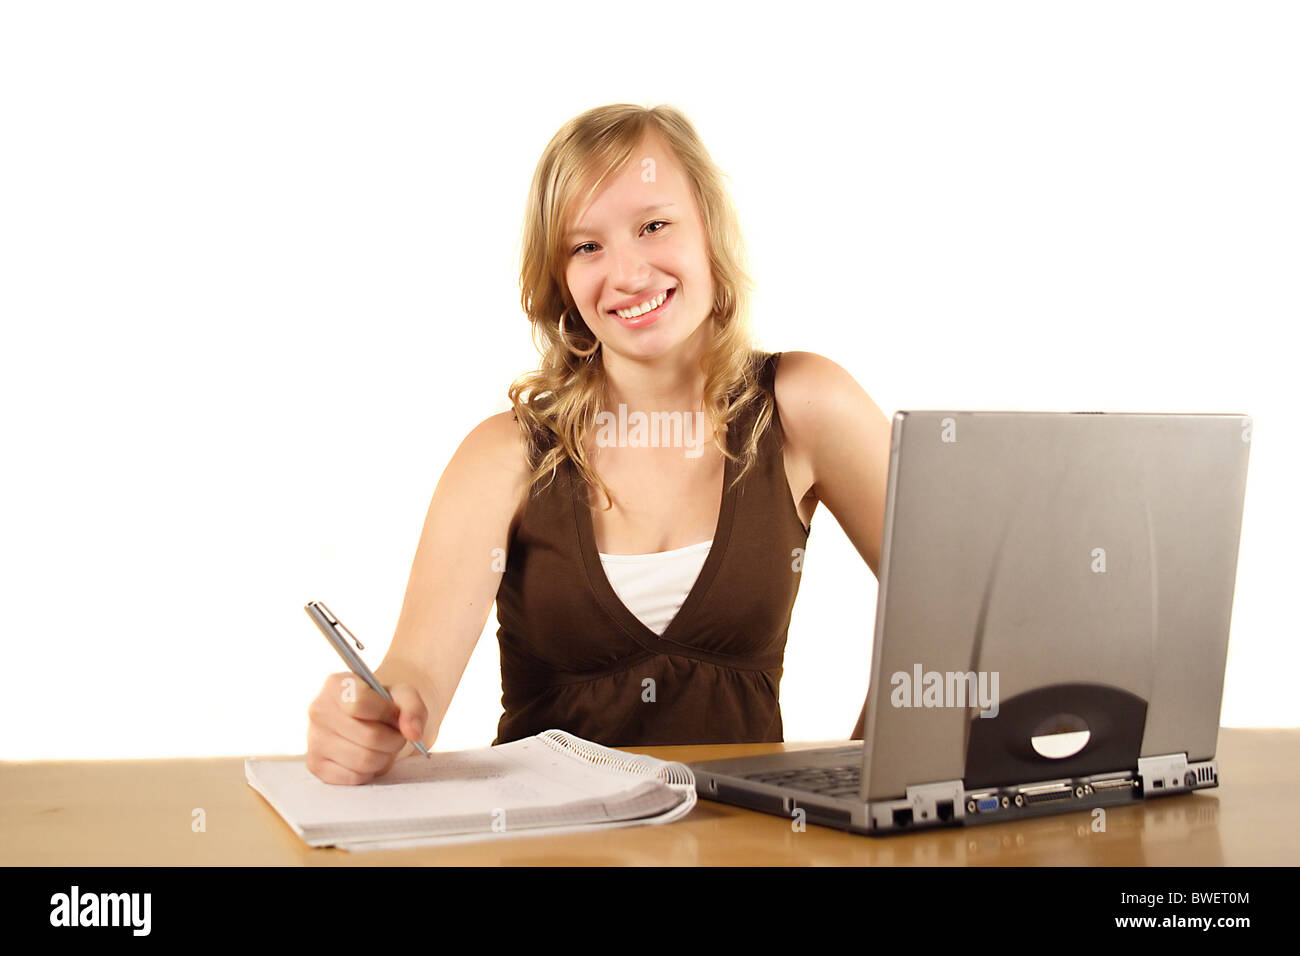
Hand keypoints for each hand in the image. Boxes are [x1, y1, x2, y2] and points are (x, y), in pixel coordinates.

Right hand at [306, 673, 428, 784]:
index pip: (360, 704)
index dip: (387, 712)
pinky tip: (367, 757)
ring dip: (384, 757)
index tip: (393, 712)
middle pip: (369, 737)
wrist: (370, 720)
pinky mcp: (315, 765)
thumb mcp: (404, 696)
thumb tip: (412, 733)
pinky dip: (369, 772)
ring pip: (364, 761)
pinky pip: (353, 778)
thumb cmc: (385, 705)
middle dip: (393, 740)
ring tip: (383, 746)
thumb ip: (413, 708)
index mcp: (336, 684)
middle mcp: (318, 710)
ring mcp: (313, 739)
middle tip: (394, 734)